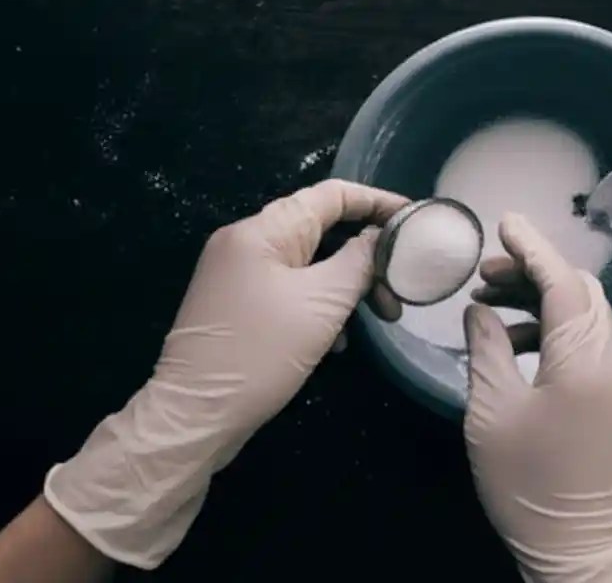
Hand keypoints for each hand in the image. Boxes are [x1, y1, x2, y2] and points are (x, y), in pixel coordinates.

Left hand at [44, 180, 407, 567]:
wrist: (195, 415)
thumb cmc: (260, 352)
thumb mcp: (323, 304)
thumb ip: (359, 261)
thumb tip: (379, 237)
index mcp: (263, 230)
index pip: (332, 195)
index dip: (378, 202)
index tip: (417, 220)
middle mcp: (247, 243)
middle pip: (323, 231)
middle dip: (367, 258)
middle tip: (400, 291)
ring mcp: (239, 276)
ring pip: (310, 265)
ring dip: (349, 287)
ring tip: (381, 319)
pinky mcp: (238, 307)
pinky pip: (292, 291)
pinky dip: (322, 307)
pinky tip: (339, 342)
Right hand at [464, 214, 611, 581]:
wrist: (578, 543)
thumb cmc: (527, 480)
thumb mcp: (491, 411)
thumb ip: (485, 349)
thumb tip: (479, 311)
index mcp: (582, 358)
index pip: (562, 281)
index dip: (532, 247)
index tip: (505, 222)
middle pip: (579, 292)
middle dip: (533, 273)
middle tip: (484, 277)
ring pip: (585, 316)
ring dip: (541, 302)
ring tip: (489, 312)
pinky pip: (589, 343)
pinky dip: (554, 330)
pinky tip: (514, 347)